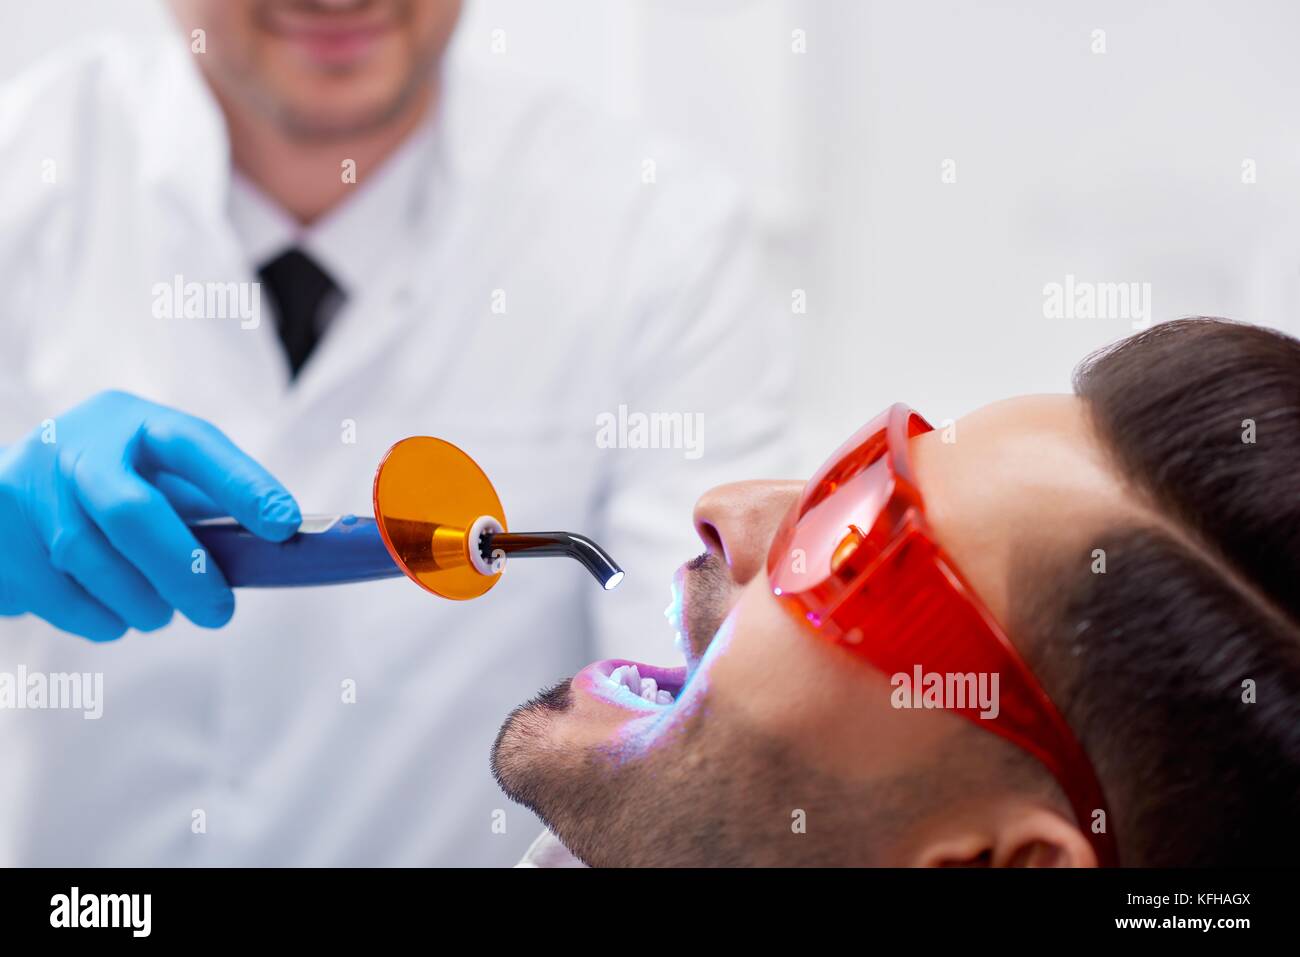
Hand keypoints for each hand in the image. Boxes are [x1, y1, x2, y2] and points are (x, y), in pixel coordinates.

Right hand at [0, 390, 300, 640]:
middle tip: (220, 612)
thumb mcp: (162, 480)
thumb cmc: (117, 491)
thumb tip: (278, 552)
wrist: (15, 491)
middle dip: (182, 570)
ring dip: (139, 602)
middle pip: (131, 511)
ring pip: (89, 561)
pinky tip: (114, 615)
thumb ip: (212, 510)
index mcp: (133, 422)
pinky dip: (99, 618)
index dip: (242, 485)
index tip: (286, 526)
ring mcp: (26, 486)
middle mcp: (75, 444)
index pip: (194, 446)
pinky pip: (56, 594)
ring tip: (160, 611)